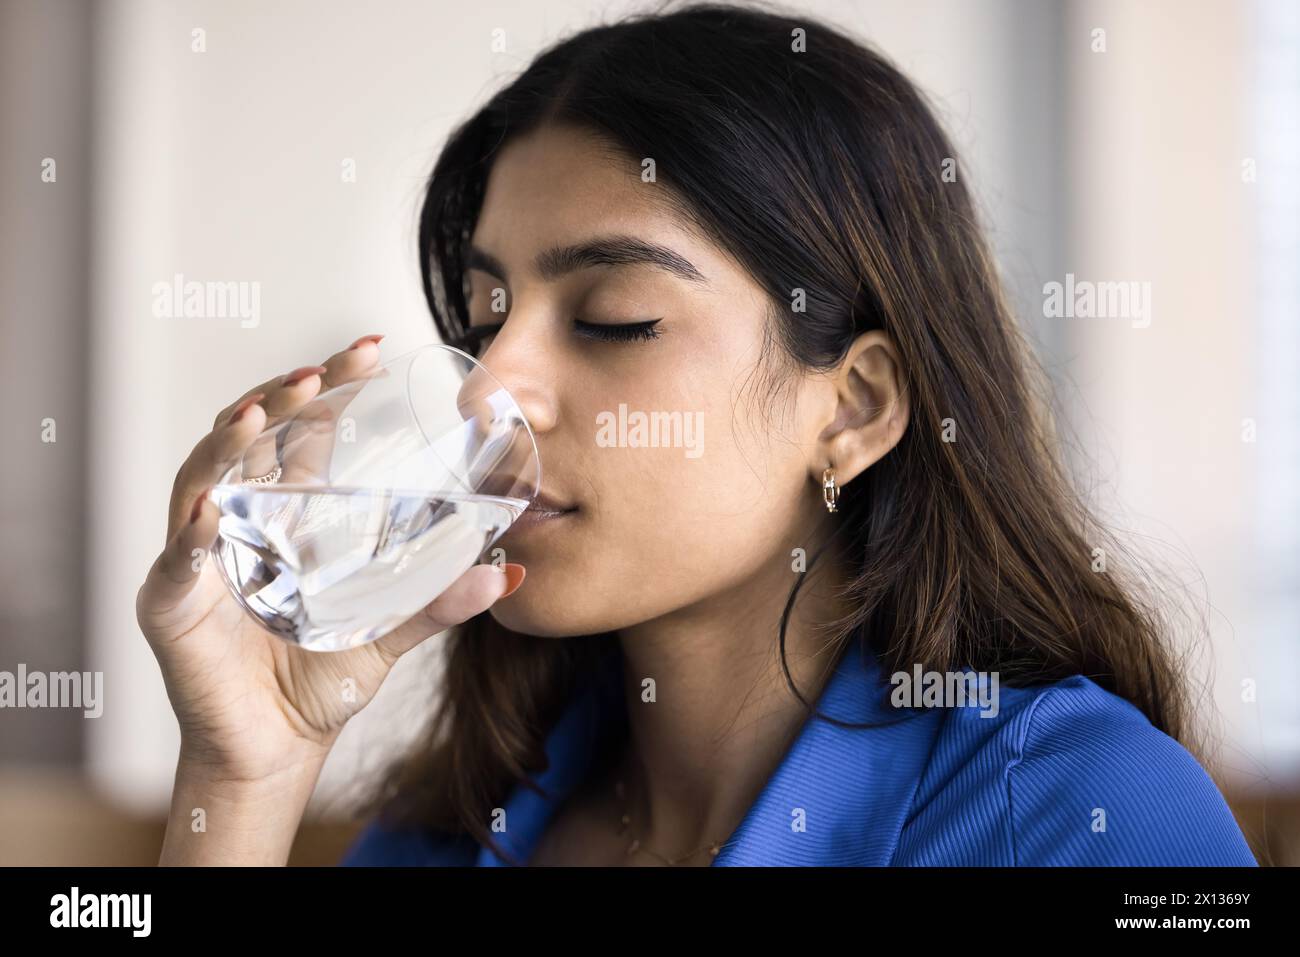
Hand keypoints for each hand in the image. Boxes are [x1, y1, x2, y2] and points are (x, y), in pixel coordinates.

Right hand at [136, 334, 525, 784]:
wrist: (280, 749)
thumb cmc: (322, 681)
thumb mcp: (390, 630)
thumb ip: (439, 599)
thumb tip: (508, 572)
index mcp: (286, 514)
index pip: (302, 433)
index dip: (329, 389)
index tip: (369, 352)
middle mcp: (239, 521)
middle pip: (250, 438)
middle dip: (284, 397)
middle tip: (325, 370)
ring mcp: (201, 557)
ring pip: (203, 478)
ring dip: (230, 442)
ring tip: (264, 411)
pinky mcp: (172, 604)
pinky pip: (178, 559)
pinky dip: (193, 530)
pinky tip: (214, 505)